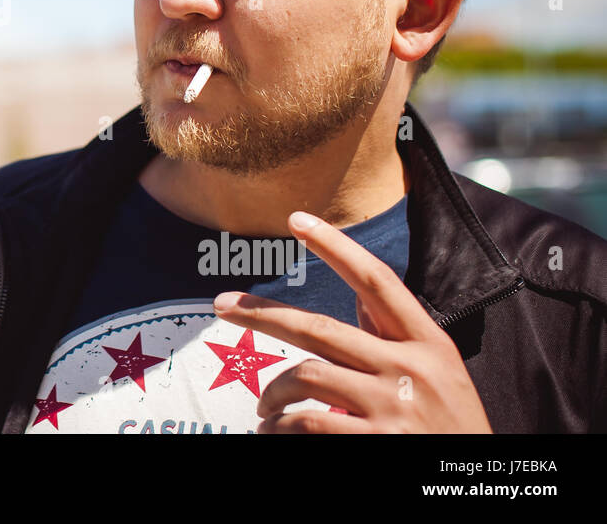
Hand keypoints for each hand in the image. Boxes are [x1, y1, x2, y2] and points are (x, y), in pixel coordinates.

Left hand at [212, 210, 492, 432]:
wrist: (485, 487)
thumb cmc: (453, 430)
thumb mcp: (441, 376)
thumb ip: (396, 339)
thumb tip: (356, 301)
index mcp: (429, 343)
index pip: (376, 281)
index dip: (336, 246)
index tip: (297, 220)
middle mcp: (411, 368)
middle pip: (319, 327)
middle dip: (262, 313)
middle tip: (223, 304)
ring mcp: (394, 406)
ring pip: (306, 375)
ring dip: (273, 392)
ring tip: (265, 409)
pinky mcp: (379, 442)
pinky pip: (309, 422)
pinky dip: (281, 426)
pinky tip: (274, 431)